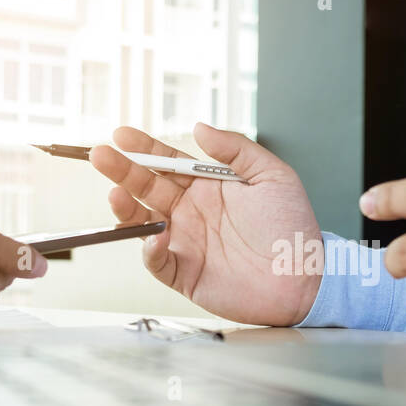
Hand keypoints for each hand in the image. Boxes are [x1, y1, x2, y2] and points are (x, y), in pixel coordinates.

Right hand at [89, 122, 322, 325]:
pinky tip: (154, 236)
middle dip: (122, 170)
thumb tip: (200, 128)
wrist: (305, 277)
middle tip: (100, 155)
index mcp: (209, 187)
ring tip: (117, 194)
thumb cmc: (293, 228)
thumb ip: (236, 150)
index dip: (145, 148)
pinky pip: (158, 262)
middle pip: (148, 188)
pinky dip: (149, 250)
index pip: (169, 163)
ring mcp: (186, 243)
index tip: (121, 134)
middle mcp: (192, 212)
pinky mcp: (186, 274)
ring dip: (126, 209)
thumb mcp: (273, 177)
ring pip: (144, 223)